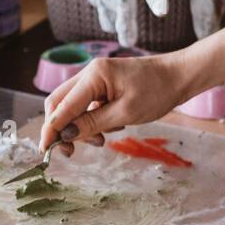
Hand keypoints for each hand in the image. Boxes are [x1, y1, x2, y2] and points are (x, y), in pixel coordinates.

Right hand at [40, 53, 189, 150]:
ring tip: (99, 140)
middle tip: (70, 151)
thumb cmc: (158, 91)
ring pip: (72, 106)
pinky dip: (90, 119)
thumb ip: (92, 123)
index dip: (50, 129)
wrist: (180, 76)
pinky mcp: (103, 85)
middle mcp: (89, 73)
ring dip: (78, 126)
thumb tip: (65, 135)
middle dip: (61, 128)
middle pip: (59, 103)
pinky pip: (86, 104)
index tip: (45, 150)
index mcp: (93, 76)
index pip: (61, 106)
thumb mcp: (125, 113)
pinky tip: (109, 128)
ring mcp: (95, 78)